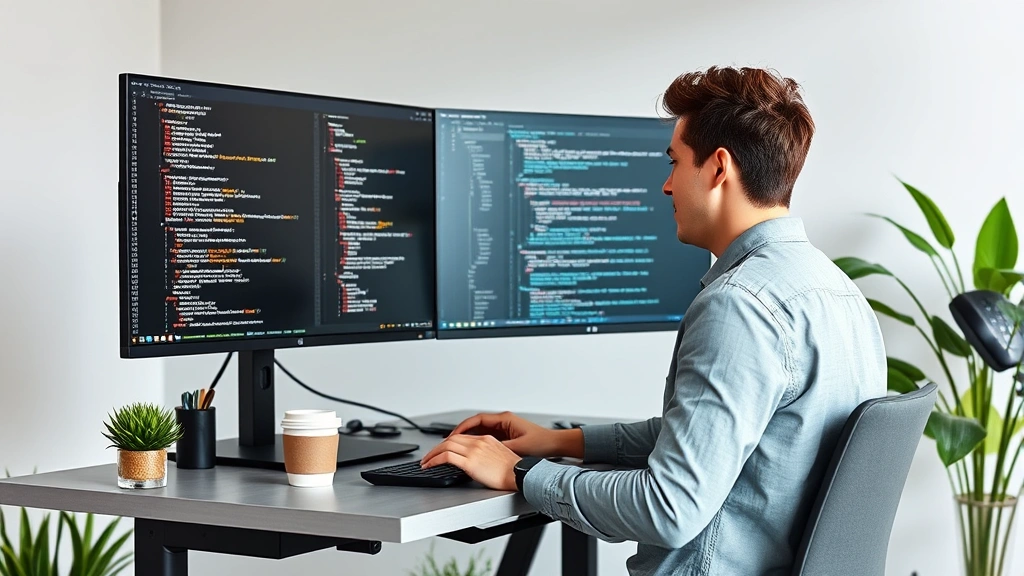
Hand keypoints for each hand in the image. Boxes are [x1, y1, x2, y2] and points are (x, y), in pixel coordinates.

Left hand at [419, 434, 518, 490]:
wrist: (520, 475)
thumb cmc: (514, 471)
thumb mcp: (499, 456)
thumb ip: (486, 455)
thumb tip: (477, 462)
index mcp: (486, 439)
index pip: (461, 437)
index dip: (448, 443)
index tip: (441, 449)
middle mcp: (478, 442)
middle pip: (450, 439)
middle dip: (436, 448)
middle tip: (429, 456)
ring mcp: (473, 451)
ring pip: (445, 446)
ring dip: (432, 454)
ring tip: (425, 462)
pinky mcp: (470, 462)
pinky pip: (446, 457)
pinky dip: (434, 460)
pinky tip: (430, 465)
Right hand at [445, 411, 582, 458]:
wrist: (554, 444)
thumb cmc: (541, 442)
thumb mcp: (518, 446)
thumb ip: (501, 447)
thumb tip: (484, 451)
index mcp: (504, 419)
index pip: (477, 420)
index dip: (462, 427)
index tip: (452, 435)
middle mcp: (503, 421)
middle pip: (475, 424)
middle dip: (461, 432)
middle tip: (448, 442)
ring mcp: (504, 428)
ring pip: (480, 431)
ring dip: (468, 438)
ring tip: (456, 447)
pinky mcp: (506, 435)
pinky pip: (486, 437)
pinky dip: (477, 442)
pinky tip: (472, 451)